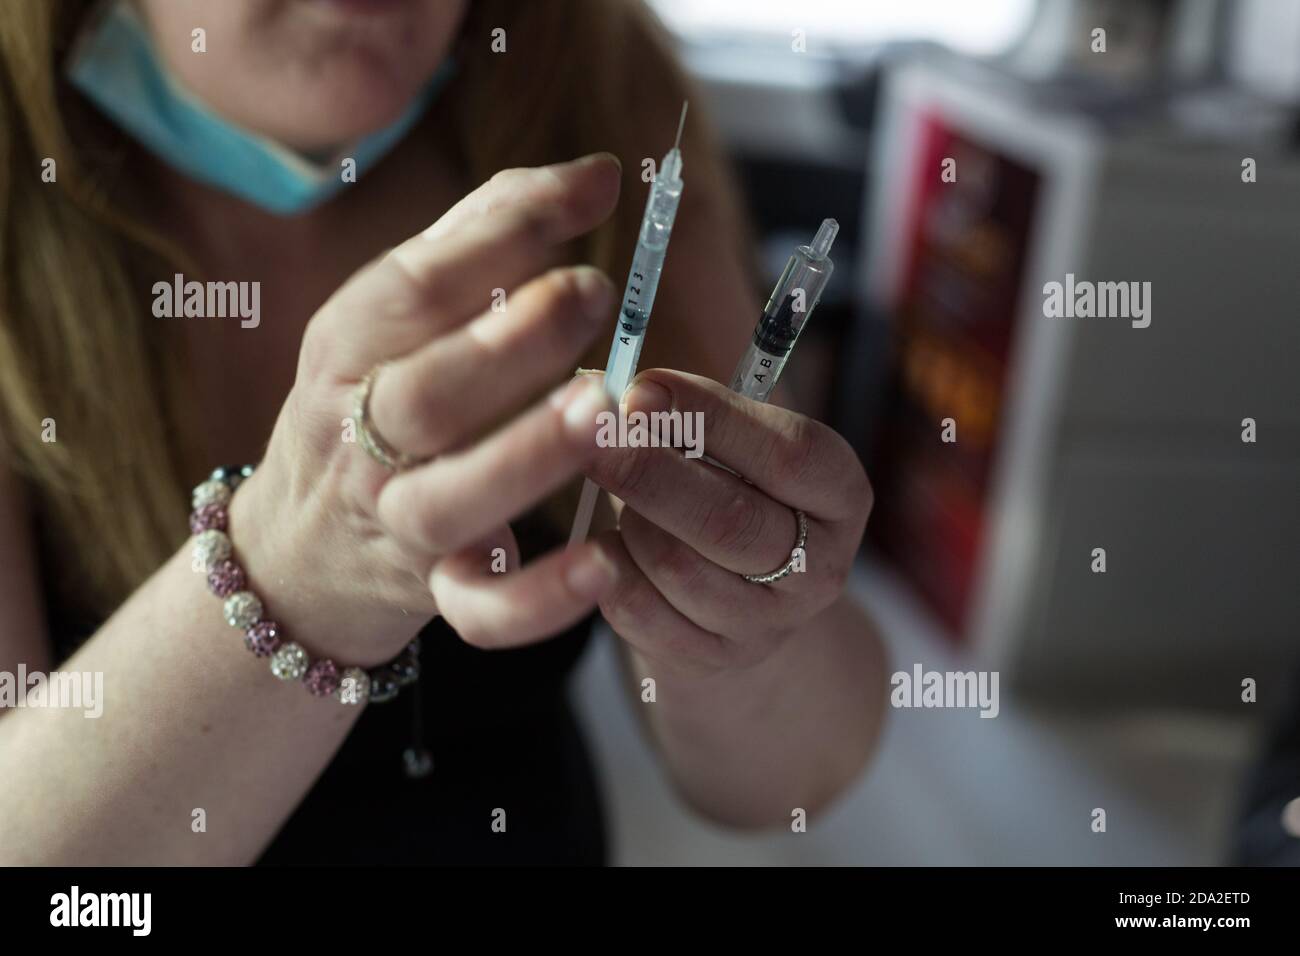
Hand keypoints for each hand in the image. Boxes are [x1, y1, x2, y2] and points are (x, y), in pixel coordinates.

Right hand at [230, 154, 625, 664]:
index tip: (591, 197)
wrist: (300, 552)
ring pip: (448, 501)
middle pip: (425, 394)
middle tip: (593, 297)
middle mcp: (358, 432)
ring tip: (601, 408)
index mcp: (349, 345)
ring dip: (525, 456)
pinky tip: (603, 562)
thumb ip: (489, 235)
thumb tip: (601, 173)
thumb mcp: (398, 316)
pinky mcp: (432, 590)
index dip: (503, 235)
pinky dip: (539, 597)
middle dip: (510, 343)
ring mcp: (393, 518)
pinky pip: (480, 611)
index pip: (416, 283)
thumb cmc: (373, 401)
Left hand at [582, 369, 871, 676]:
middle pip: (728, 520)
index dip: (709, 417)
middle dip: (649, 471)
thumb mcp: (740, 443)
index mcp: (840, 493)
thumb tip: (621, 390)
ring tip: (614, 491)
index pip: (786, 453)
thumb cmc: (730, 485)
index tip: (639, 390)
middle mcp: (819, 567)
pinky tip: (605, 545)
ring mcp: (769, 624)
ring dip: (631, 520)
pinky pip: (639, 610)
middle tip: (590, 435)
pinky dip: (610, 569)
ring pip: (676, 566)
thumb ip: (698, 411)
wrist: (737, 595)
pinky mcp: (713, 660)